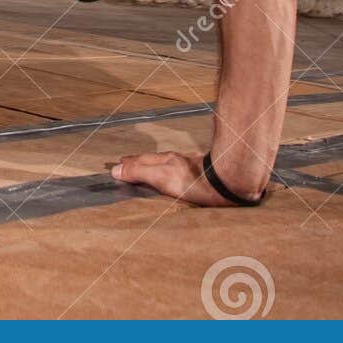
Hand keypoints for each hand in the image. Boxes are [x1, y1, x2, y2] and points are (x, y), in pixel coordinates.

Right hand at [110, 149, 256, 207]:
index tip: (117, 165)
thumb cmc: (195, 182)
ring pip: (165, 162)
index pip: (140, 161)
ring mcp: (188, 164)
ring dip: (153, 165)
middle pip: (152, 160)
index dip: (128, 164)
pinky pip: (178, 167)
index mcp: (163, 161)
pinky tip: (174, 172)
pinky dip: (168, 168)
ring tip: (146, 167)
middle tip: (126, 163)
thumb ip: (139, 173)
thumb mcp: (162, 178)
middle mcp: (174, 160)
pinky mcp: (201, 170)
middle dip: (138, 162)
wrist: (227, 180)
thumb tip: (115, 169)